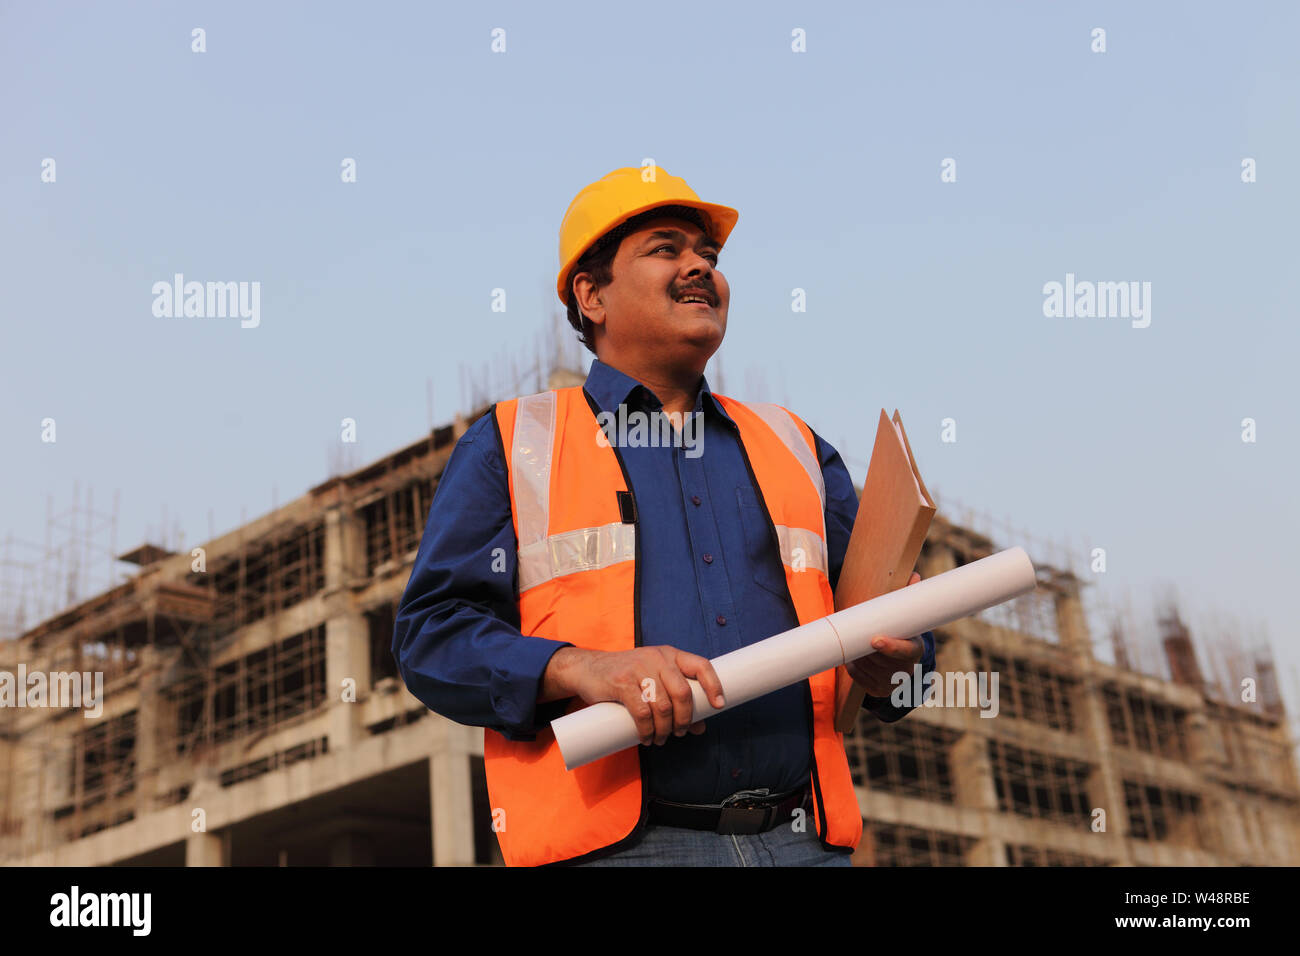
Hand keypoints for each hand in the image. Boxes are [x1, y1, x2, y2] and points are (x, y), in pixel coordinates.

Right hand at [541, 645, 726, 746]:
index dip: (714, 685)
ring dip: (665, 729)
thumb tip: (700, 727)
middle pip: (683, 692)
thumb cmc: (627, 677)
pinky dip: (647, 730)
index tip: (718, 705)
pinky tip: (646, 737)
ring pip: (662, 706)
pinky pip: (641, 712)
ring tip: (661, 739)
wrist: (587, 669)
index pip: (701, 665)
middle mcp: (657, 658)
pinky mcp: (621, 682)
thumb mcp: (654, 682)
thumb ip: (675, 700)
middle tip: (679, 733)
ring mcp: (638, 668)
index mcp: (670, 655)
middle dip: (684, 719)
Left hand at [845, 572, 924, 696]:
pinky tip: (852, 657)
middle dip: (867, 650)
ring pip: (868, 669)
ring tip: (853, 644)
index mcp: (915, 650)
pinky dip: (853, 667)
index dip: (891, 647)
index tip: (875, 640)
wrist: (898, 662)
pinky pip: (858, 678)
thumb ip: (907, 597)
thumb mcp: (906, 616)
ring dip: (858, 657)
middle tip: (856, 637)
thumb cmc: (900, 632)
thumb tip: (914, 576)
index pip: (906, 652)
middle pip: (882, 661)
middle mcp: (906, 670)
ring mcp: (891, 683)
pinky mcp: (877, 690)